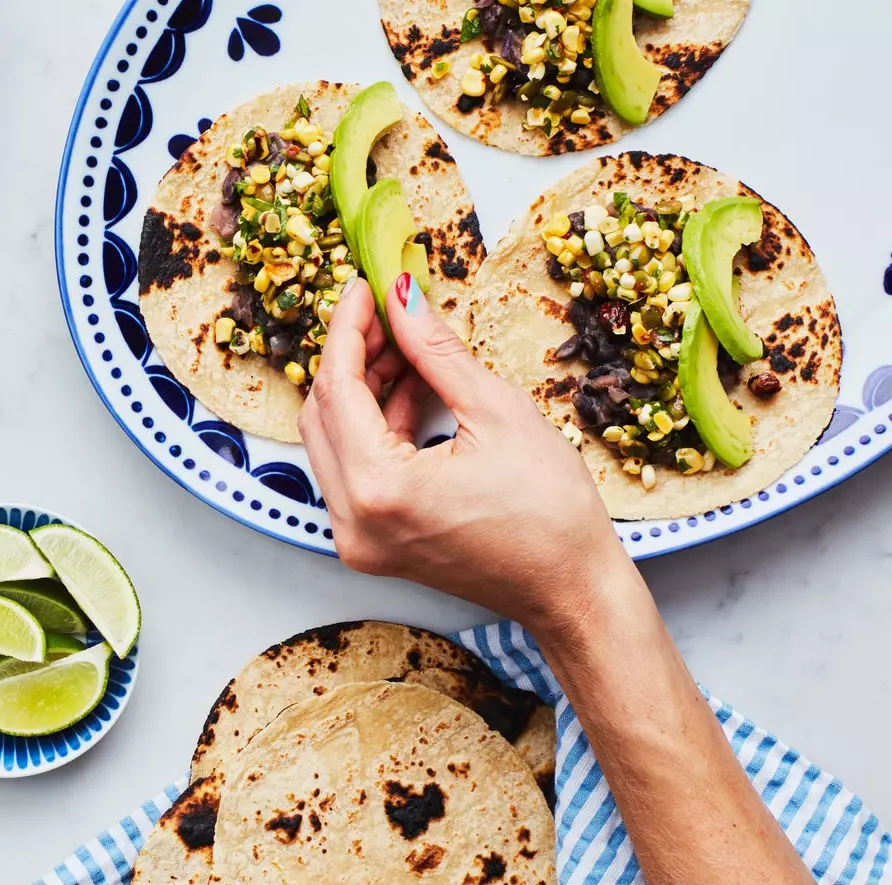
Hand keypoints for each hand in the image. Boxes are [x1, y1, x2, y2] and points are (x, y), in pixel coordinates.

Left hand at [298, 273, 630, 631]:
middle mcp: (353, 520)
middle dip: (350, 356)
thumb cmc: (551, 513)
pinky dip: (372, 426)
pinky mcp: (369, 542)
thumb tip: (402, 298)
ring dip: (360, 389)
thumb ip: (436, 352)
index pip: (337, 388)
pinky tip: (406, 388)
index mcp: (379, 489)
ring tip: (402, 344)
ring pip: (332, 441)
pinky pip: (352, 470)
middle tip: (384, 311)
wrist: (570, 589)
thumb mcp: (497, 412)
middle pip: (323, 414)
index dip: (348, 328)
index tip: (363, 286)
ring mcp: (356, 538)